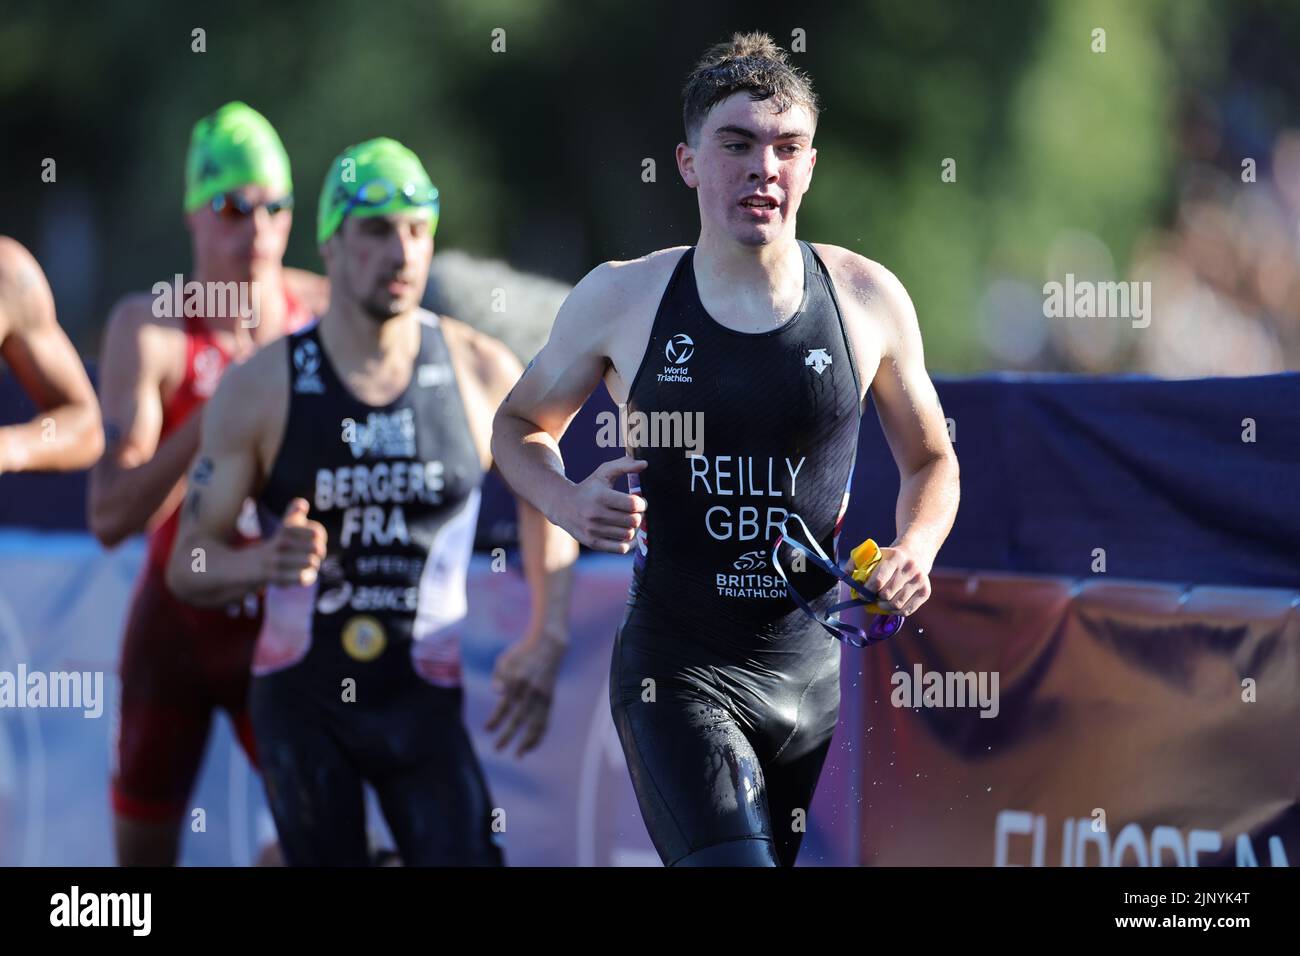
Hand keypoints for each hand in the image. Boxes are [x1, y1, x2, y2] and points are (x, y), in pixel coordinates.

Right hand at [262, 498, 326, 586]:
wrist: (247, 567)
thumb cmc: (275, 546)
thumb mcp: (283, 528)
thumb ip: (294, 514)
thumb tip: (302, 504)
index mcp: (286, 529)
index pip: (315, 531)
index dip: (320, 536)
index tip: (316, 539)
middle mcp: (281, 543)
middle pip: (316, 547)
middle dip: (320, 552)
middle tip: (315, 554)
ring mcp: (276, 560)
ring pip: (310, 562)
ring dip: (313, 566)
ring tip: (310, 565)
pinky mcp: (274, 576)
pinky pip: (301, 577)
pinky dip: (307, 577)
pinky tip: (304, 576)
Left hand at [485, 632, 565, 756]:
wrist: (548, 646)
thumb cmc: (521, 653)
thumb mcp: (504, 660)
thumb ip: (499, 677)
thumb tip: (496, 693)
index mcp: (518, 681)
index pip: (505, 705)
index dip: (496, 719)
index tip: (487, 729)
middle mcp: (532, 691)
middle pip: (519, 719)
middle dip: (508, 736)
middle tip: (497, 749)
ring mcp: (543, 696)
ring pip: (537, 724)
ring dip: (527, 742)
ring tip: (518, 755)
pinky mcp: (550, 700)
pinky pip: (546, 721)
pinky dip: (539, 735)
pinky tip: (530, 745)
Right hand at [556, 455, 646, 552]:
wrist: (562, 505)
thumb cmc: (589, 487)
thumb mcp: (604, 472)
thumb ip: (625, 465)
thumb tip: (645, 464)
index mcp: (601, 496)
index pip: (633, 504)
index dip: (642, 503)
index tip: (639, 501)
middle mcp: (595, 515)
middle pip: (634, 520)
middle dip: (639, 515)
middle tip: (634, 511)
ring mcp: (593, 531)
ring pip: (629, 534)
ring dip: (633, 527)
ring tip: (628, 520)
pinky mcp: (593, 543)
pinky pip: (621, 549)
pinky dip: (629, 542)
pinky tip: (626, 533)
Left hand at [852, 545, 930, 615]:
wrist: (915, 554)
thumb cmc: (888, 558)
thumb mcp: (874, 554)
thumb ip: (856, 563)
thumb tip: (845, 577)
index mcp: (895, 558)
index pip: (878, 581)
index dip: (866, 591)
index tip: (862, 594)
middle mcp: (910, 568)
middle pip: (886, 594)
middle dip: (875, 599)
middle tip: (872, 597)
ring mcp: (919, 580)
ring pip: (896, 604)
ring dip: (884, 606)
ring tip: (881, 601)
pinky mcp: (925, 591)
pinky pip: (907, 611)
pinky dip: (896, 612)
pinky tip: (891, 605)